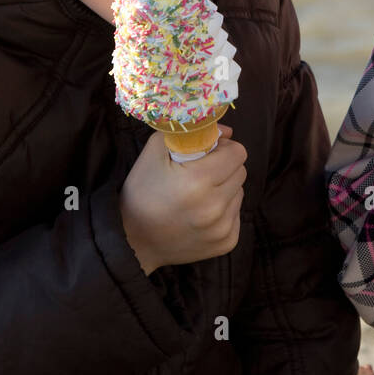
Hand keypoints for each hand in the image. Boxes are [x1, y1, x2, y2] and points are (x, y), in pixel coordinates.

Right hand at [119, 123, 247, 273]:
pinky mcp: (226, 243)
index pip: (237, 153)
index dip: (223, 148)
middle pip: (241, 172)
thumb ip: (189, 132)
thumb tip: (227, 132)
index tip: (208, 153)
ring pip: (239, 193)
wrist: (133, 241)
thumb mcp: (154, 152)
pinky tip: (200, 215)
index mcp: (198, 181)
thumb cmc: (141, 193)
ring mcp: (222, 228)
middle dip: (224, 168)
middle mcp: (214, 207)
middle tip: (200, 174)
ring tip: (197, 197)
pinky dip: (223, 212)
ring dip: (224, 190)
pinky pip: (236, 215)